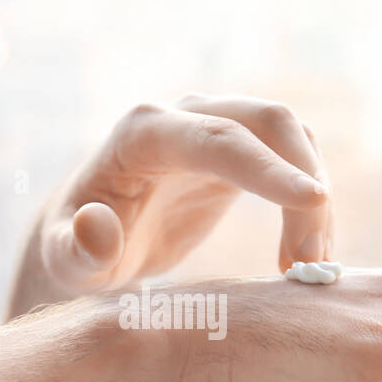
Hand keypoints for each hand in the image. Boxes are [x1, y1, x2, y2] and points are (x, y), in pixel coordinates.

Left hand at [37, 94, 332, 293]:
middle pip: (267, 122)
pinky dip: (311, 203)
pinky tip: (308, 254)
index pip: (215, 139)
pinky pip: (294, 159)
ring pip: (292, 137)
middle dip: (302, 183)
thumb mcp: (66, 261)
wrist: (90, 237)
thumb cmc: (75, 249)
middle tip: (312, 262)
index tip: (313, 200)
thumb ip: (77, 247)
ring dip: (314, 197)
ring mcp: (215, 126)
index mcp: (142, 134)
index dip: (266, 166)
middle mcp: (183, 114)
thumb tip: (98, 224)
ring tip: (311, 267)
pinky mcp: (240, 150)